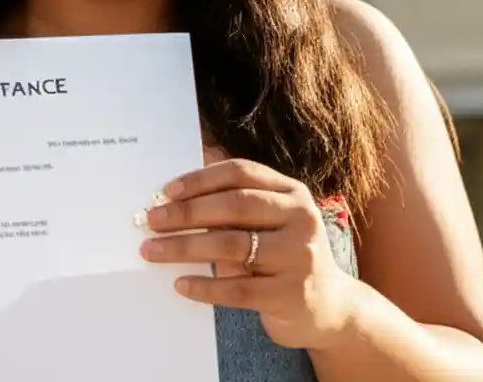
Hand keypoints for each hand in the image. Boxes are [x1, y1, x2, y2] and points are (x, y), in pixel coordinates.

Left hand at [137, 158, 355, 349]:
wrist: (331, 309)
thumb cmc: (285, 258)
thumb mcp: (271, 224)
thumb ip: (235, 207)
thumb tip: (173, 197)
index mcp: (293, 194)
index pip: (242, 173)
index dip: (201, 179)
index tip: (166, 191)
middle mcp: (301, 220)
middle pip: (234, 206)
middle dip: (186, 212)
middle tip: (151, 221)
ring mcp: (300, 257)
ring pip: (231, 246)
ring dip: (184, 247)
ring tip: (153, 251)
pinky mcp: (291, 295)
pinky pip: (237, 289)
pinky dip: (204, 286)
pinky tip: (180, 284)